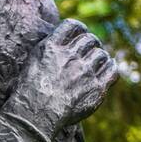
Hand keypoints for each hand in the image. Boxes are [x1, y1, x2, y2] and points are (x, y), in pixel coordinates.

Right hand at [9, 19, 117, 134]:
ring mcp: (85, 72)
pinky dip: (111, 67)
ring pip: (101, 54)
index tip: (80, 35)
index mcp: (53, 47)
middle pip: (90, 40)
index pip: (73, 26)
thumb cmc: (28, 92)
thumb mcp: (32, 62)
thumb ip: (48, 48)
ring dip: (99, 56)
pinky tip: (108, 68)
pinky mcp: (96, 88)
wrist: (35, 115)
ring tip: (96, 63)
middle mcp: (71, 56)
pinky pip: (112, 71)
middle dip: (90, 43)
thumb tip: (60, 41)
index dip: (79, 29)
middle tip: (89, 51)